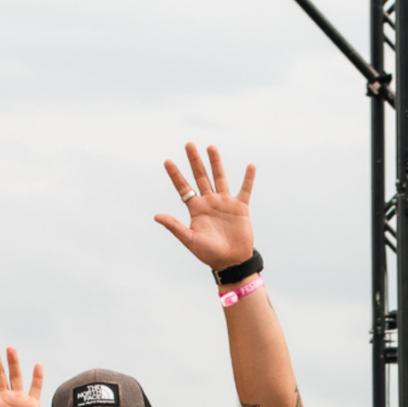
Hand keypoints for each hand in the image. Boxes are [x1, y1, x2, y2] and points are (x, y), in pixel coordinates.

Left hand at [153, 142, 257, 273]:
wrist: (232, 262)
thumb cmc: (210, 254)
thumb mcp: (190, 240)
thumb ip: (175, 226)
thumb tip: (156, 216)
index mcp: (196, 209)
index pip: (184, 188)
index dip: (175, 175)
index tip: (167, 161)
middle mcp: (209, 202)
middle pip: (201, 177)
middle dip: (194, 161)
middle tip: (188, 144)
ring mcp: (225, 203)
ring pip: (219, 178)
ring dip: (215, 163)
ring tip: (210, 147)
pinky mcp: (240, 208)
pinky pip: (245, 190)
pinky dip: (248, 179)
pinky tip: (250, 166)